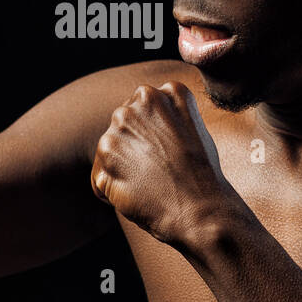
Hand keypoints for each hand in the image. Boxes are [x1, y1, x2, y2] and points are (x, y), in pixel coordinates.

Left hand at [91, 80, 240, 247]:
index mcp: (170, 91)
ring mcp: (124, 121)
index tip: (168, 156)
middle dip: (134, 150)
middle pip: (126, 126)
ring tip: (148, 184)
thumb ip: (167, 117)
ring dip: (122, 169)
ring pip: (111, 149)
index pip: (146, 112)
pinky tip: (136, 194)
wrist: (200, 210)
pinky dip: (110, 190)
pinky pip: (99, 174)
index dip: (154, 140)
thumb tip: (142, 124)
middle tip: (157, 172)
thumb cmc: (201, 177)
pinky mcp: (106, 149)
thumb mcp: (194, 130)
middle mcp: (144, 98)